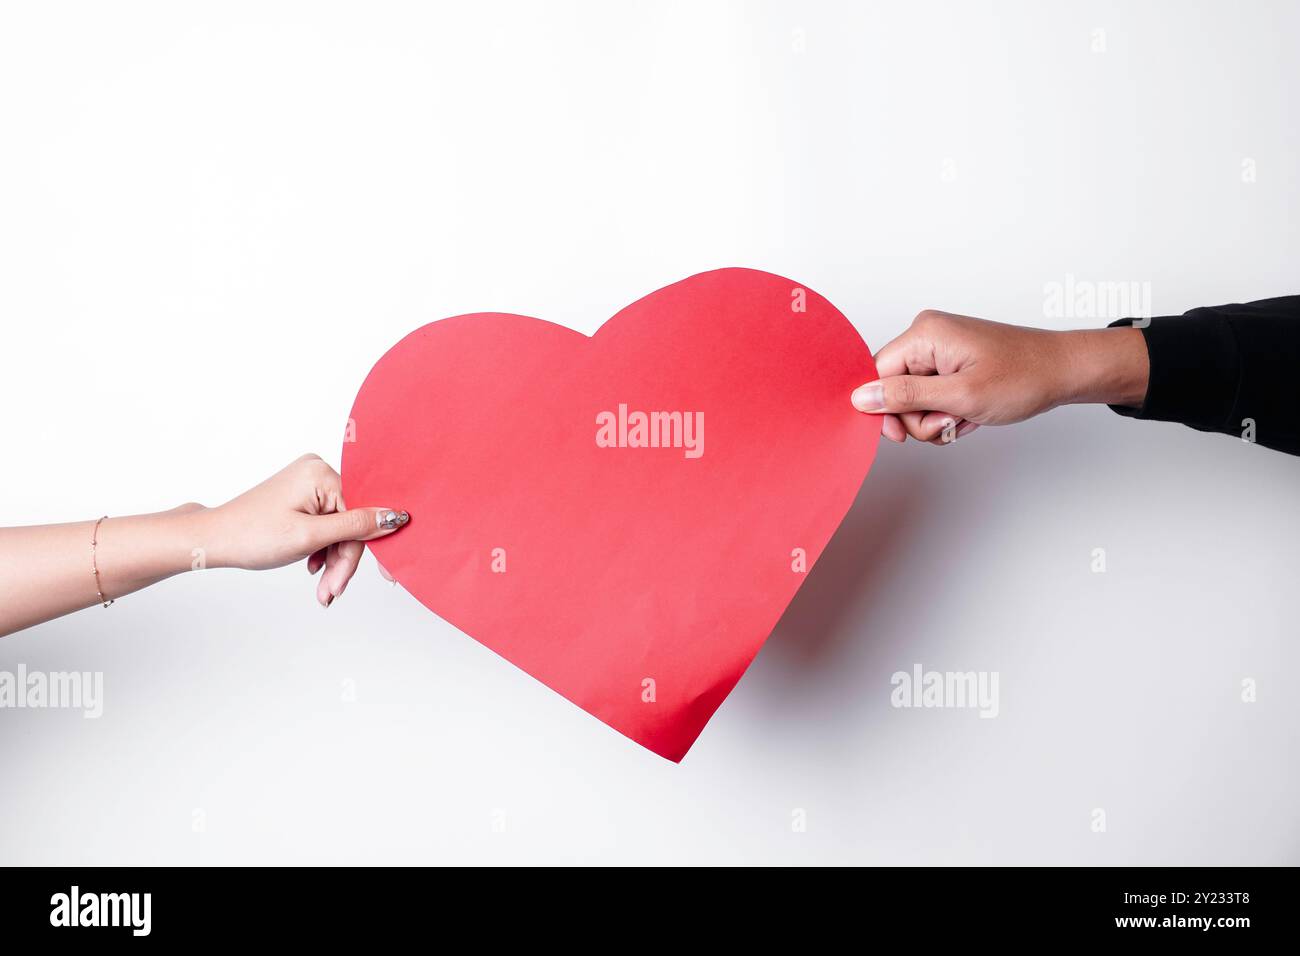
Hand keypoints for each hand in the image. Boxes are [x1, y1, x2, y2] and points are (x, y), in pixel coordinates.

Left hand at [194, 454, 408, 605]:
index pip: (359, 515)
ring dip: (333, 559)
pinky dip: (323, 548)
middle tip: (332, 591)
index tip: (372, 577)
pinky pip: (327, 523)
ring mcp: (308, 482)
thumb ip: (356, 526)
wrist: (214, 539)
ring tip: (323, 589)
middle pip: (350, 522)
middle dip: (342, 560)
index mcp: (321, 473)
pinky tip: (314, 567)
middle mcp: (317, 471)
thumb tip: (394, 516)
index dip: (360, 550)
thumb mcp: (310, 536)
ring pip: (339, 527)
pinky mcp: (301, 495)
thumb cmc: (252, 535)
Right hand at [851, 310, 1148, 444]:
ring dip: (935, 418)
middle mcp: (928, 335)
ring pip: (914, 397)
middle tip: (950, 422)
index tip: (902, 434)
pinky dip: (948, 411)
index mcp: (925, 334)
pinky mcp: (952, 361)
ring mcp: (941, 349)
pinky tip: (970, 414)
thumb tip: (861, 397)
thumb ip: (905, 397)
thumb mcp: (959, 396)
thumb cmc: (1024, 377)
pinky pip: (932, 394)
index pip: (877, 374)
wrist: (1065, 371)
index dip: (886, 409)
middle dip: (918, 416)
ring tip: (965, 418)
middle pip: (894, 388)